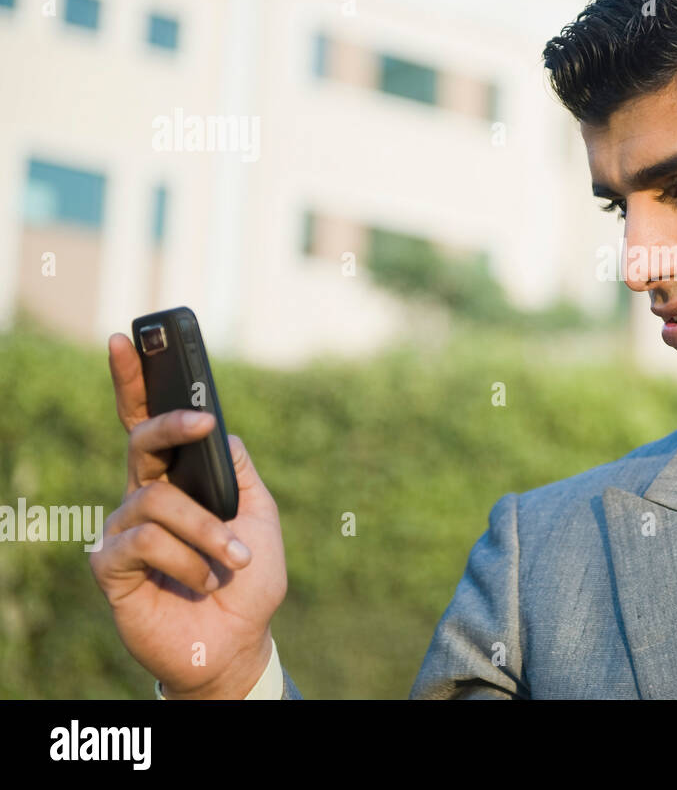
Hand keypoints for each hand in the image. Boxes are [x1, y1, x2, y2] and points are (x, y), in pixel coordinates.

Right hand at [90, 333, 287, 697]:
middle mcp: (144, 497)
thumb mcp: (261, 517)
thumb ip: (239, 472)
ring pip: (157, 501)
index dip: (134, 381)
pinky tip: (199, 581)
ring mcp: (123, 529)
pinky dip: (185, 560)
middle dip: (172, 424)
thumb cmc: (249, 582)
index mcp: (178, 480)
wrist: (237, 642)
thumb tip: (221, 430)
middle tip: (202, 421)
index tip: (128, 337)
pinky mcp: (110, 565)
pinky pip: (144, 541)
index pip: (149, 423)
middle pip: (139, 440)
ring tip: (230, 563)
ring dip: (206, 531)